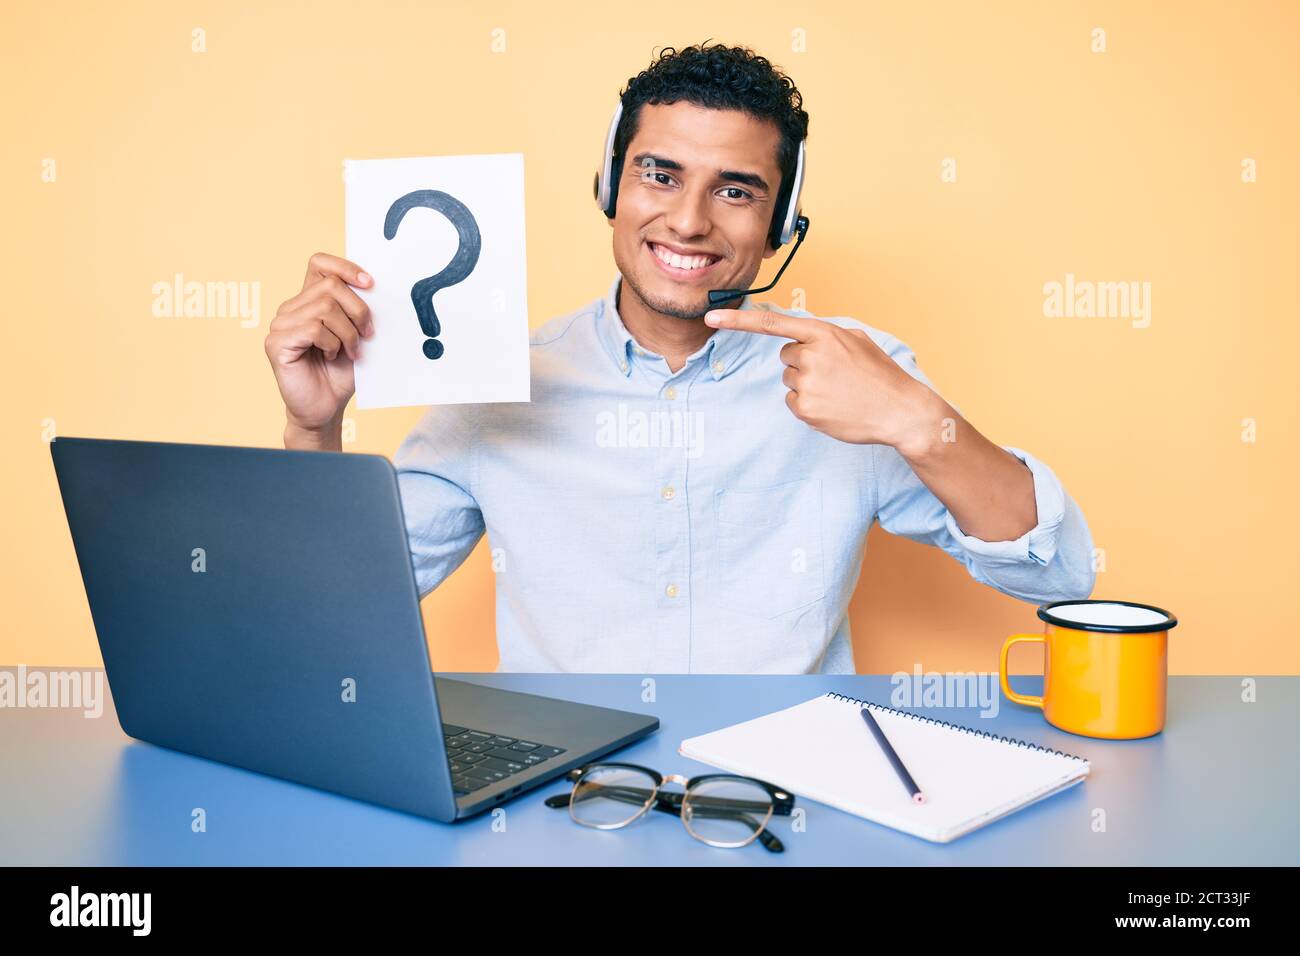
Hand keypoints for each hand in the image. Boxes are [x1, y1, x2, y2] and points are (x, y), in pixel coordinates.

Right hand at [264, 253, 373, 440]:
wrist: (326, 409)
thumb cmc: (340, 373)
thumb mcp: (357, 336)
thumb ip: (358, 310)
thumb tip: (374, 286)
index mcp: (309, 301)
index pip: (320, 263)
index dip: (345, 267)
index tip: (369, 283)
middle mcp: (291, 308)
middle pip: (331, 286)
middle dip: (358, 310)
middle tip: (367, 335)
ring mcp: (280, 325)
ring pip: (324, 308)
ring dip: (347, 333)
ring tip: (350, 351)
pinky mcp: (276, 343)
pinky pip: (314, 329)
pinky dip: (332, 344)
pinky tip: (331, 357)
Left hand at [704, 308, 939, 449]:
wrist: (901, 411)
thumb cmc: (880, 375)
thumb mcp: (857, 341)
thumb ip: (826, 335)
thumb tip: (803, 338)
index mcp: (823, 334)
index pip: (772, 324)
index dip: (737, 321)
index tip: (711, 319)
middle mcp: (812, 356)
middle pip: (786, 357)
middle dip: (804, 363)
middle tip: (834, 374)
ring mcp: (808, 384)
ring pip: (789, 380)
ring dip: (807, 384)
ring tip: (838, 391)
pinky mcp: (806, 409)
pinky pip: (792, 402)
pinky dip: (808, 405)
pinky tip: (833, 406)